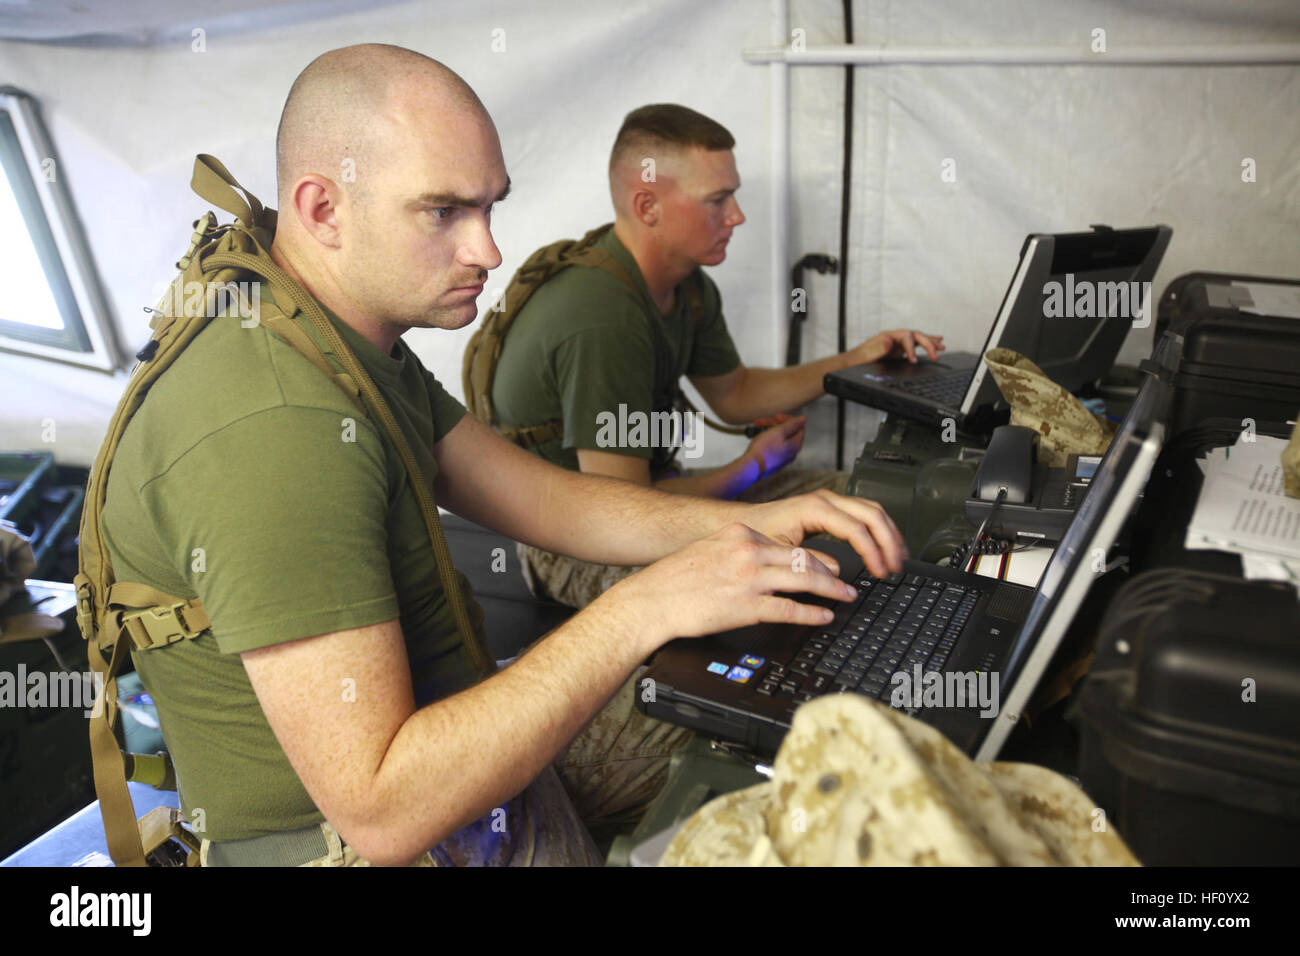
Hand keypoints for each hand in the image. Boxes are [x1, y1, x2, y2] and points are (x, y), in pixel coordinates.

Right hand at [603, 523, 859, 645]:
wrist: (652, 601)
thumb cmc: (675, 579)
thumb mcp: (709, 548)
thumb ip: (738, 548)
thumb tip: (765, 558)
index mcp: (740, 535)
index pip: (788, 544)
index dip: (815, 557)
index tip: (829, 565)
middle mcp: (749, 552)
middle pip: (803, 561)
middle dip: (830, 573)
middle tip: (846, 583)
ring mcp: (750, 579)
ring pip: (804, 582)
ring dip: (831, 591)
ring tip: (846, 598)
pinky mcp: (747, 607)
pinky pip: (790, 609)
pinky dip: (812, 613)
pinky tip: (824, 617)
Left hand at [742, 489, 906, 580]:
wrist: (739, 521)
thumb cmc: (755, 535)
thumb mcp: (779, 553)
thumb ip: (808, 563)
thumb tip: (836, 574)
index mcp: (814, 508)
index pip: (857, 529)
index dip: (873, 552)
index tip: (880, 571)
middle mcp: (825, 500)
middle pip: (872, 514)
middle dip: (889, 541)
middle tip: (897, 566)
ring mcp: (829, 501)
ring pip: (872, 511)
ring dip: (888, 534)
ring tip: (897, 558)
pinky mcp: (829, 508)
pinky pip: (864, 513)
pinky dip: (878, 529)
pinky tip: (883, 546)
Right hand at [745, 414, 805, 478]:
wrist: (751, 467)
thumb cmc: (764, 449)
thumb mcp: (779, 432)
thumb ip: (793, 424)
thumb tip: (804, 419)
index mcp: (795, 445)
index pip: (799, 427)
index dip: (788, 419)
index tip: (776, 416)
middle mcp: (792, 453)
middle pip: (788, 432)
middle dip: (775, 424)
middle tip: (762, 421)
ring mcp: (783, 458)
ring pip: (779, 438)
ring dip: (769, 430)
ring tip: (757, 427)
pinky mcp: (774, 461)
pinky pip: (774, 446)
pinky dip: (767, 439)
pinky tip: (758, 436)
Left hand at [852, 329, 944, 364]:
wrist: (853, 361)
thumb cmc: (859, 358)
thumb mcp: (867, 354)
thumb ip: (878, 347)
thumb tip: (890, 341)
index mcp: (888, 336)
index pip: (907, 338)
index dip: (912, 348)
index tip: (914, 360)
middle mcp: (895, 337)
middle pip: (916, 336)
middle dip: (928, 343)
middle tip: (938, 354)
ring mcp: (898, 342)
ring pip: (918, 339)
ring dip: (931, 342)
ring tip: (942, 346)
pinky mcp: (899, 349)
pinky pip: (916, 345)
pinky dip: (926, 344)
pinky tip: (935, 343)